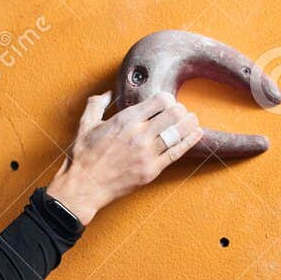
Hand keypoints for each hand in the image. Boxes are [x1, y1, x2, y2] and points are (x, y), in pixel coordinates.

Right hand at [45, 91, 202, 224]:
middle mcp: (140, 134)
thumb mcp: (85, 125)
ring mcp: (148, 153)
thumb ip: (96, 104)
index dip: (167, 98)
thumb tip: (107, 93)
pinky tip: (197, 133)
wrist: (84, 186)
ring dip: (188, 123)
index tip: (166, 102)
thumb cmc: (84, 156)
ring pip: (178, 132)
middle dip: (180, 110)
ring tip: (191, 120)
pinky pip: (177, 152)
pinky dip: (190, 141)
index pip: (160, 100)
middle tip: (179, 112)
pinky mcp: (152, 170)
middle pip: (174, 114)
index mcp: (125, 120)